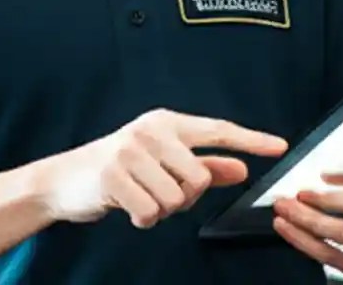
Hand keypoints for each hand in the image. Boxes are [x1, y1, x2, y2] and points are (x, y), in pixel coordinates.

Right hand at [36, 108, 287, 228]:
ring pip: (176, 199)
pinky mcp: (113, 176)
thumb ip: (204, 164)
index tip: (279, 147)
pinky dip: (143, 220)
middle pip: (199, 178)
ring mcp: (130, 152)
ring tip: (141, 197)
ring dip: (162, 210)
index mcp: (166, 123)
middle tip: (161, 193)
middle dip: (186, 198)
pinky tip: (128, 207)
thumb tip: (241, 168)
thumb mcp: (161, 161)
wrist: (63, 180)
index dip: (250, 139)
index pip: (217, 130)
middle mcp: (150, 132)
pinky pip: (150, 213)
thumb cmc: (118, 169)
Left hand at [272, 173, 342, 284]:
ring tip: (284, 213)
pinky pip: (330, 259)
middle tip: (291, 199)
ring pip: (338, 243)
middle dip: (316, 211)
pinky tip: (290, 230)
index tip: (316, 181)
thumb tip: (327, 175)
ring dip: (305, 227)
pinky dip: (305, 243)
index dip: (342, 191)